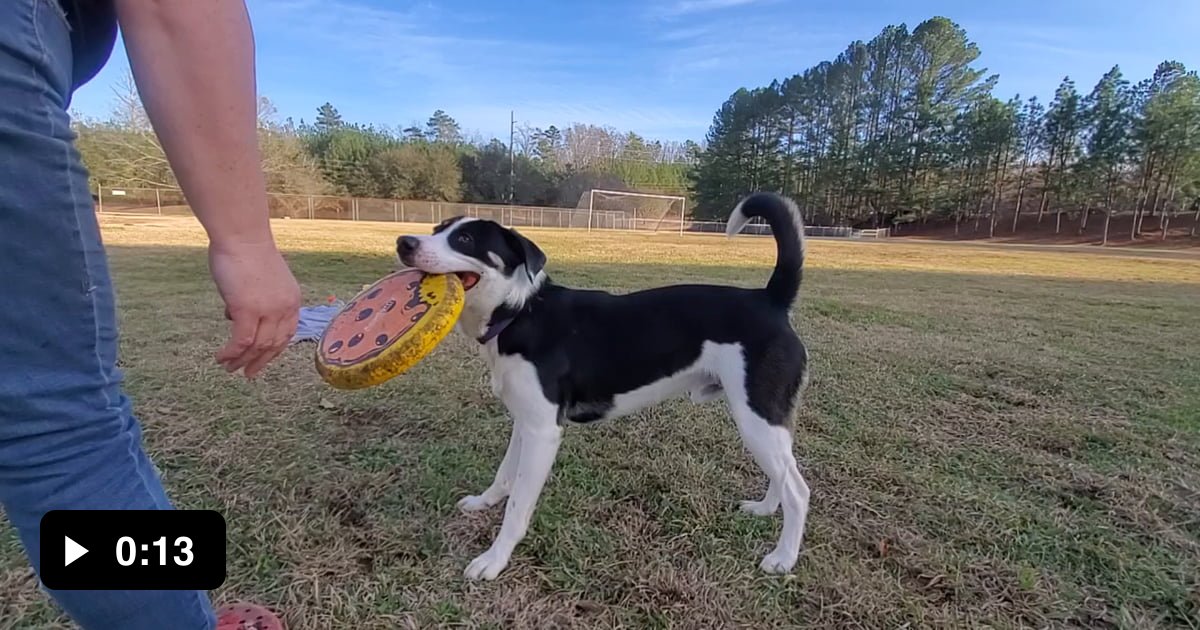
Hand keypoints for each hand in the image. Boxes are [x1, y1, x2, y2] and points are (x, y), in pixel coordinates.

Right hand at [208, 240, 300, 378]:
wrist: (241, 236)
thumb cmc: (246, 252)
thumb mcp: (260, 281)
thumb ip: (255, 300)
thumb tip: (235, 316)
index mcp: (292, 300)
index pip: (287, 333)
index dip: (274, 350)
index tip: (264, 359)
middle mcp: (285, 307)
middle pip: (274, 344)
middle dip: (260, 362)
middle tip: (248, 374)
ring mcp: (268, 310)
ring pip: (257, 346)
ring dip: (242, 360)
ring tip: (229, 368)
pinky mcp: (248, 310)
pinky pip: (241, 341)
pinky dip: (231, 353)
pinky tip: (221, 358)